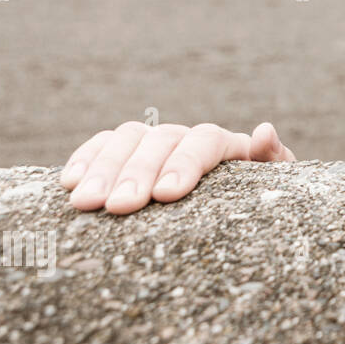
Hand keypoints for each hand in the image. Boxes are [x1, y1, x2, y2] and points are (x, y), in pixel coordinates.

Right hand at [59, 121, 294, 214]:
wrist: (242, 212)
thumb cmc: (260, 203)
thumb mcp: (275, 186)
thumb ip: (273, 160)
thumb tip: (264, 130)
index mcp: (226, 145)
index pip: (204, 141)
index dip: (184, 164)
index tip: (166, 194)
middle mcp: (186, 138)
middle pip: (159, 141)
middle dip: (136, 172)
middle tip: (117, 207)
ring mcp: (155, 144)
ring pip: (127, 140)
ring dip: (103, 169)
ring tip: (84, 202)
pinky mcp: (127, 157)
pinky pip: (103, 146)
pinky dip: (85, 159)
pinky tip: (69, 182)